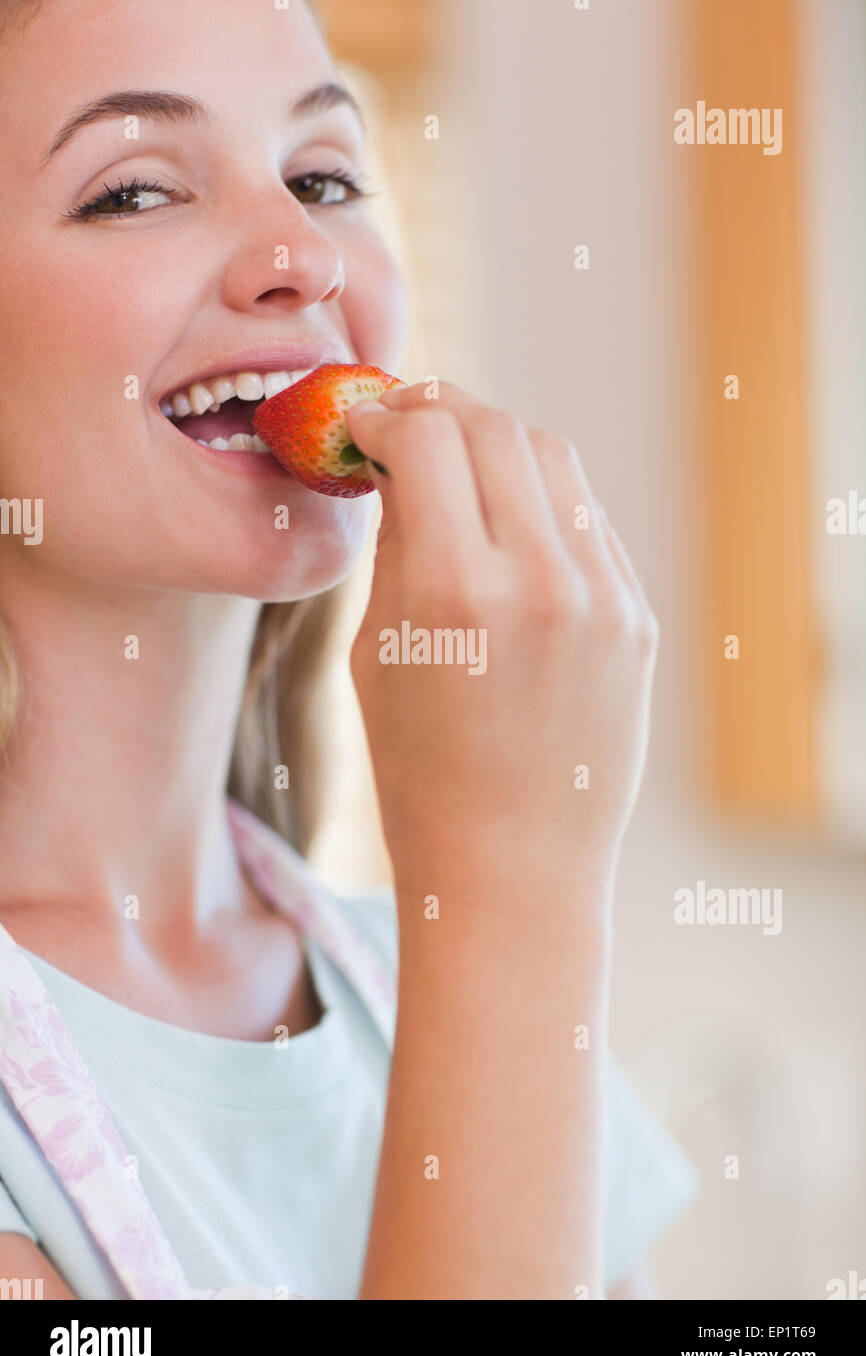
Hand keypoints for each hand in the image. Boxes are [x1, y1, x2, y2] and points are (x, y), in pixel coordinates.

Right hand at [345, 381, 658, 899]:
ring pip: (553, 460)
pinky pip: (586, 520)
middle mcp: (540, 582)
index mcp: (455, 593)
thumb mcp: (376, 651)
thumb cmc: (419, 773)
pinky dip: (541, 504)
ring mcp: (604, 599)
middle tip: (407, 430)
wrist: (512, 867)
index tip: (364, 427)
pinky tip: (507, 532)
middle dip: (441, 413)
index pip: (427, 437)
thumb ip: (396, 542)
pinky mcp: (637, 618)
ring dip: (497, 447)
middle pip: (496, 429)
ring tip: (459, 472)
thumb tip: (402, 460)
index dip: (385, 416)